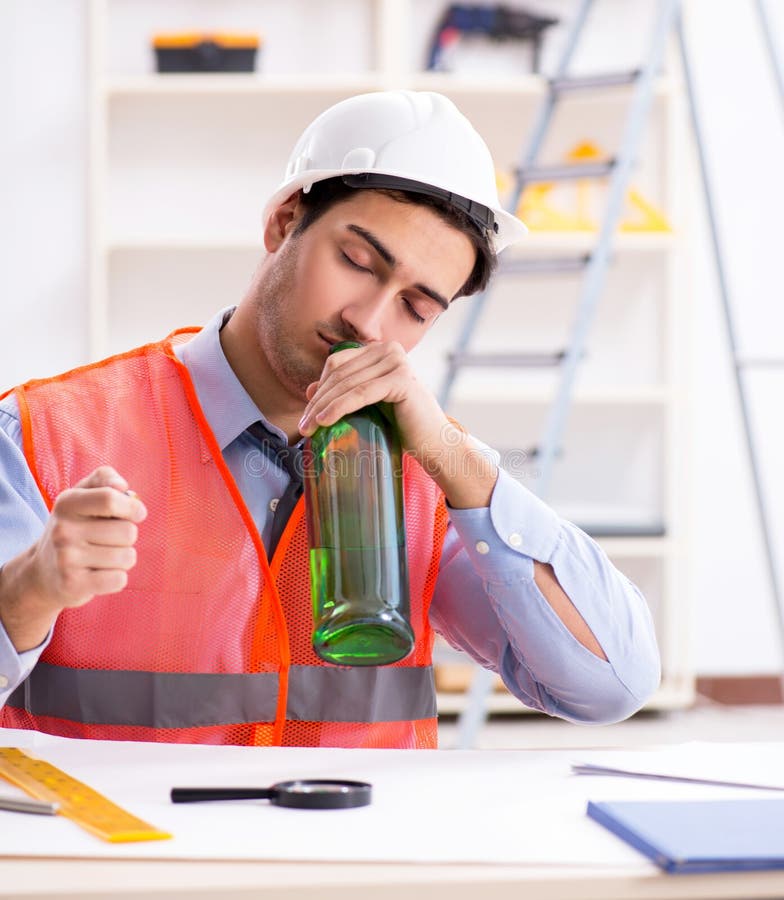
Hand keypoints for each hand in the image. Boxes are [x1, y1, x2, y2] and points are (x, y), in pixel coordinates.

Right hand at [0, 466, 146, 651]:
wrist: (42, 572)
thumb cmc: (74, 528)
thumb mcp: (82, 496)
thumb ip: (104, 478)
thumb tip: (122, 486)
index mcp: (67, 503)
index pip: (110, 499)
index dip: (133, 507)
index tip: (137, 514)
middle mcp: (63, 530)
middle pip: (128, 532)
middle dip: (127, 537)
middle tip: (108, 541)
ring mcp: (66, 559)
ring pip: (127, 557)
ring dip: (123, 559)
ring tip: (102, 558)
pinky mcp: (73, 585)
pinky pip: (119, 580)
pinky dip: (117, 578)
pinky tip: (99, 574)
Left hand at [298, 341, 446, 454]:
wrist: (435, 445)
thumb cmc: (403, 427)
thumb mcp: (369, 405)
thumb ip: (345, 392)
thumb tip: (310, 388)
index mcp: (381, 351)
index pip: (337, 363)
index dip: (319, 387)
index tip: (307, 413)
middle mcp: (390, 350)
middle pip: (340, 373)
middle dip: (317, 400)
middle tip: (303, 427)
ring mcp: (397, 362)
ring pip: (347, 384)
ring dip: (322, 407)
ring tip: (308, 429)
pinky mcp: (401, 379)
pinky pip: (360, 394)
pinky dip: (339, 407)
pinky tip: (324, 421)